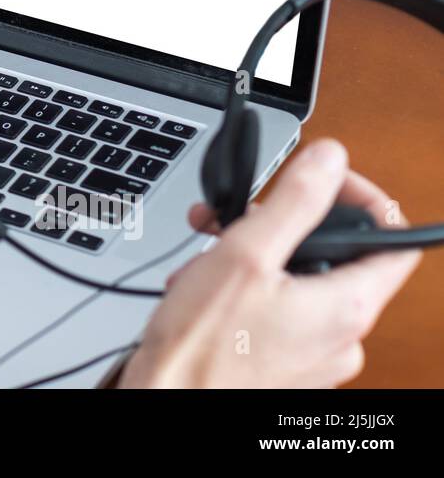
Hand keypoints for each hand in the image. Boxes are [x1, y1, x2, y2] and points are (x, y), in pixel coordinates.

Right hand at [120, 138, 420, 387]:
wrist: (168, 402)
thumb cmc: (201, 348)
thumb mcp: (244, 255)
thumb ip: (294, 202)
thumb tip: (329, 160)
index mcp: (347, 308)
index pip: (396, 239)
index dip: (365, 198)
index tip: (324, 180)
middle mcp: (342, 337)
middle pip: (335, 258)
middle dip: (281, 226)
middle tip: (241, 217)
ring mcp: (315, 356)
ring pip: (299, 283)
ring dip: (253, 258)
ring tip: (207, 257)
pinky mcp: (286, 366)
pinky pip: (280, 313)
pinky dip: (246, 291)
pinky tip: (206, 287)